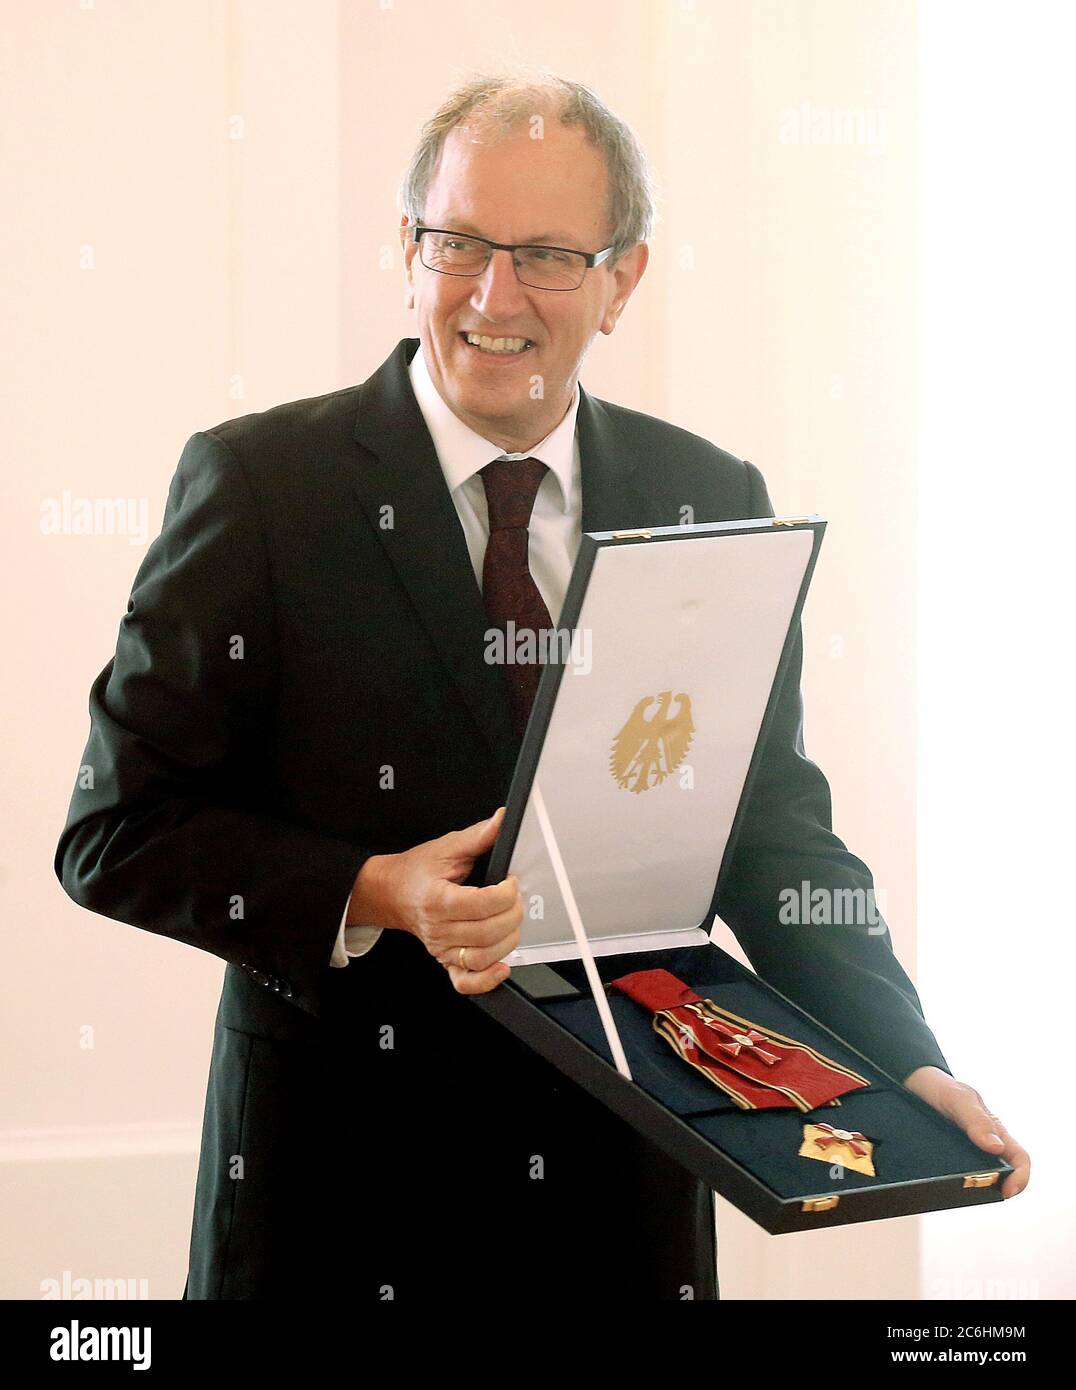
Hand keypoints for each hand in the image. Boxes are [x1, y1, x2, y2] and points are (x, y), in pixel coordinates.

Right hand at [347, 806, 520, 994]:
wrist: (390, 892)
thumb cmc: (415, 872)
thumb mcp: (446, 848)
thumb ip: (478, 836)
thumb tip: (502, 820)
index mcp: (437, 900)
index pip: (483, 905)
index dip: (507, 893)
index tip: (511, 880)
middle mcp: (438, 929)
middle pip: (488, 933)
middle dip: (513, 913)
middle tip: (514, 897)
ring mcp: (441, 949)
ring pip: (483, 958)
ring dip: (507, 941)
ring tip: (509, 920)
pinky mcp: (445, 961)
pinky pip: (465, 982)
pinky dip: (487, 980)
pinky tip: (501, 966)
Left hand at [903, 1066, 1028, 1199]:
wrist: (914, 1084)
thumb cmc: (945, 1089)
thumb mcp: (960, 1099)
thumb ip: (977, 1119)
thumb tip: (997, 1148)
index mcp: (997, 1132)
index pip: (1019, 1159)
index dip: (1020, 1178)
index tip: (1006, 1192)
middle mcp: (985, 1146)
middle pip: (1001, 1174)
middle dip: (995, 1187)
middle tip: (976, 1195)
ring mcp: (967, 1153)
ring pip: (979, 1178)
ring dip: (973, 1187)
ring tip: (955, 1190)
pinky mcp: (949, 1158)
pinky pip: (956, 1174)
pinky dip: (952, 1182)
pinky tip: (938, 1184)